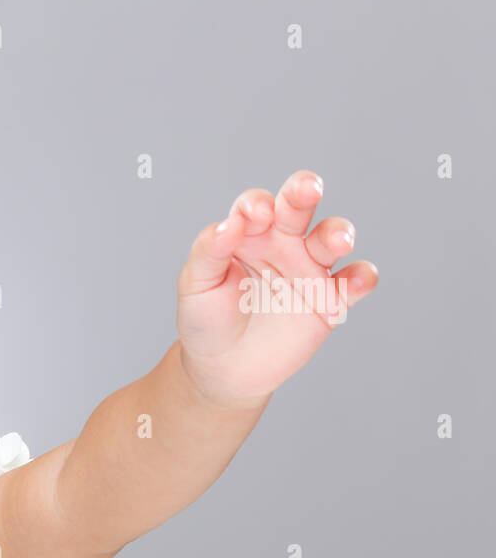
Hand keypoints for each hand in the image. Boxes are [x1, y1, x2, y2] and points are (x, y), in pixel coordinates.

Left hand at [175, 170, 378, 408]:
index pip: (258, 206)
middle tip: (308, 188)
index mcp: (249, 234)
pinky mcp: (330, 301)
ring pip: (331, 239)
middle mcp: (283, 244)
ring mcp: (309, 270)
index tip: (254, 215)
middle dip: (304, 192)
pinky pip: (354, 282)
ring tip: (337, 242)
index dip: (257, 205)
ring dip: (338, 233)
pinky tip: (356, 280)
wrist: (222, 369)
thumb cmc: (206, 320)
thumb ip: (208, 251)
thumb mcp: (195, 285)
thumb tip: (229, 223)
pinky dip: (362, 277)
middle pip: (299, 208)